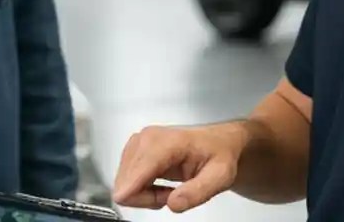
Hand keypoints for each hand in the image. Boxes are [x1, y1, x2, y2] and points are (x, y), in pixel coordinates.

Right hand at [112, 123, 248, 212]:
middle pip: (126, 184)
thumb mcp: (220, 177)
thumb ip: (197, 192)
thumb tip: (173, 203)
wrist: (219, 142)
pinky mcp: (133, 149)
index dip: (143, 198)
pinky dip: (142, 188)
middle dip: (146, 197)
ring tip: (169, 188)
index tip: (165, 201)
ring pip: (124, 184)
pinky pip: (126, 180)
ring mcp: (137, 143)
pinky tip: (160, 184)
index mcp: (165, 143)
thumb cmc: (220, 154)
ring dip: (144, 194)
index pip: (135, 176)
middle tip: (172, 194)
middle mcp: (145, 139)